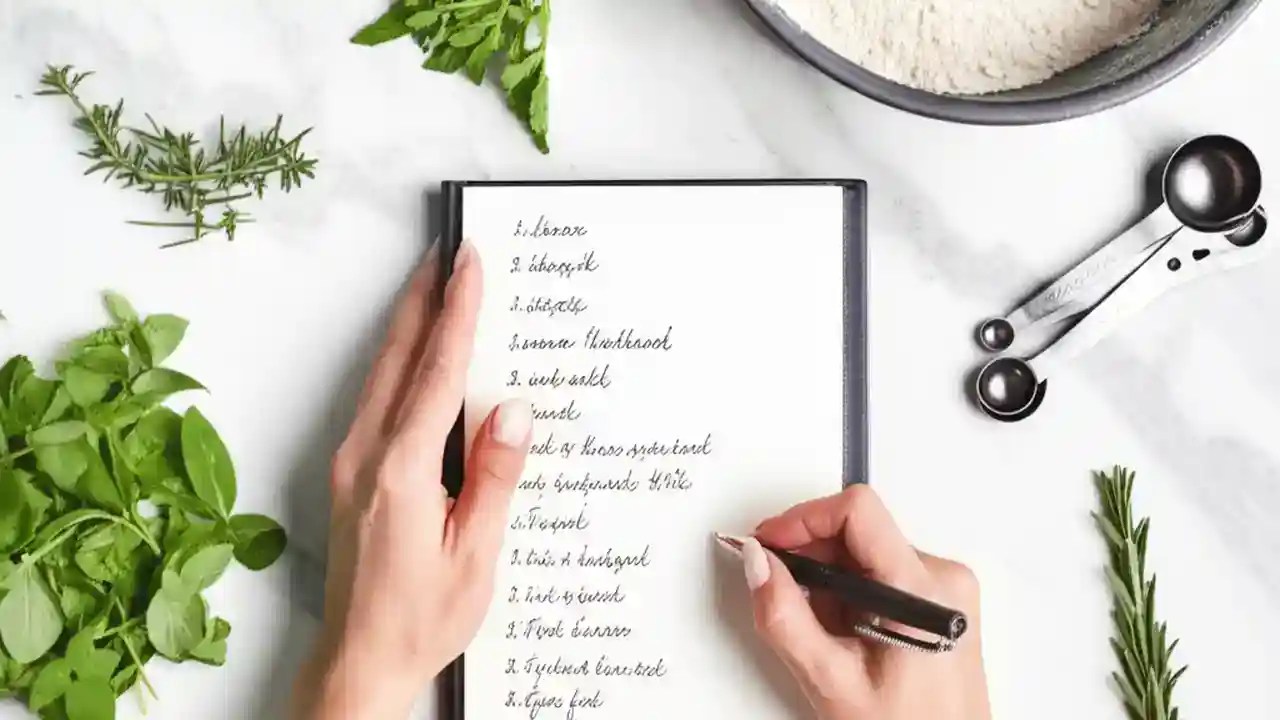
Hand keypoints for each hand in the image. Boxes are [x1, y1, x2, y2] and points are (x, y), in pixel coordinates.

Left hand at [291, 243, 532, 719]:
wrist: (359, 662)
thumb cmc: (420, 618)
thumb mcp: (475, 554)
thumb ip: (493, 477)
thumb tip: (514, 410)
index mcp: (400, 472)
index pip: (436, 373)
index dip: (457, 313)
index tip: (468, 264)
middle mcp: (365, 457)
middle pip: (398, 357)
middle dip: (424, 298)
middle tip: (447, 251)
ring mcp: (351, 463)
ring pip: (381, 374)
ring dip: (409, 324)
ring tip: (434, 284)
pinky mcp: (350, 475)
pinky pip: (375, 400)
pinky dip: (399, 362)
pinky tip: (415, 355)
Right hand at [742, 485, 989, 719]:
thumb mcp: (831, 681)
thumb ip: (785, 616)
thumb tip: (758, 563)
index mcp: (922, 590)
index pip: (857, 510)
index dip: (803, 518)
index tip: (770, 542)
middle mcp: (943, 578)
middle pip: (859, 529)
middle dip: (810, 557)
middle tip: (781, 592)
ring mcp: (948, 589)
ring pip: (867, 551)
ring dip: (829, 580)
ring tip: (822, 630)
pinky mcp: (942, 601)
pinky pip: (884, 572)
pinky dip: (851, 593)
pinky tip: (846, 633)